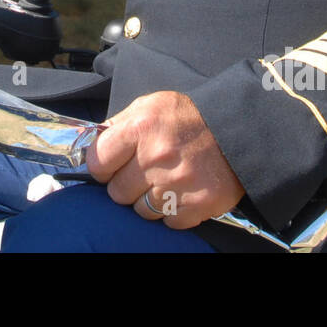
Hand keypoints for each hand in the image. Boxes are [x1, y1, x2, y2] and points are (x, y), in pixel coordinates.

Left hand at [86, 90, 244, 229]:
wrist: (238, 127)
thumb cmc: (189, 116)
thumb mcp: (150, 105)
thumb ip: (118, 125)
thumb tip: (89, 144)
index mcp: (140, 128)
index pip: (96, 162)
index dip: (102, 166)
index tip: (111, 165)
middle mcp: (156, 157)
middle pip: (117, 193)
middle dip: (126, 184)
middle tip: (143, 172)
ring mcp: (177, 184)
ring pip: (141, 211)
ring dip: (149, 200)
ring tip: (165, 181)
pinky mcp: (198, 204)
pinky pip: (169, 222)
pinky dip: (173, 211)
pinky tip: (181, 192)